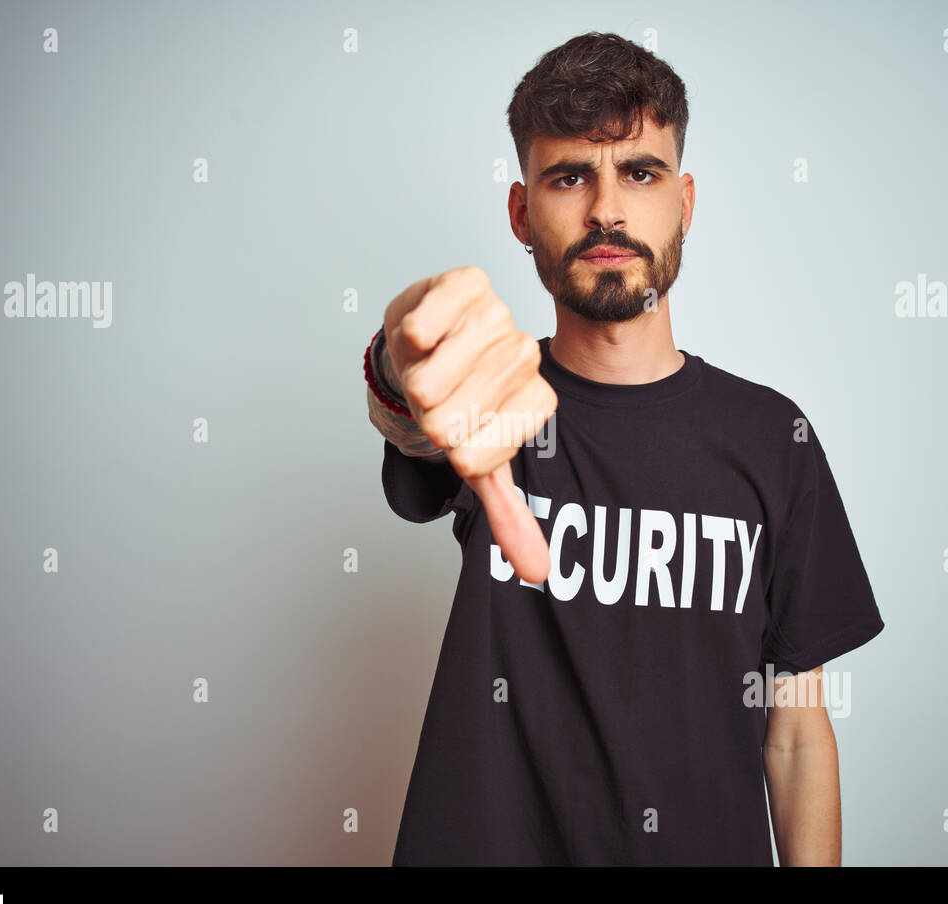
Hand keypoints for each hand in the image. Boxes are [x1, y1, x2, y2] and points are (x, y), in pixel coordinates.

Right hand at [384, 266, 555, 582]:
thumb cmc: (454, 399)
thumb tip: (538, 575)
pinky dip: (409, 340)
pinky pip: (423, 328)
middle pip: (444, 423)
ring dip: (413, 379)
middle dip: (426, 416)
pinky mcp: (468, 283)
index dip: (448, 449)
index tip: (459, 427)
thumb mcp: (480, 459)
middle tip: (440, 396)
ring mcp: (499, 318)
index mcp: (535, 402)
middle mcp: (524, 358)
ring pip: (428, 382)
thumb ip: (508, 515)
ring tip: (429, 366)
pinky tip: (423, 335)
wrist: (427, 339)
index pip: (471, 459)